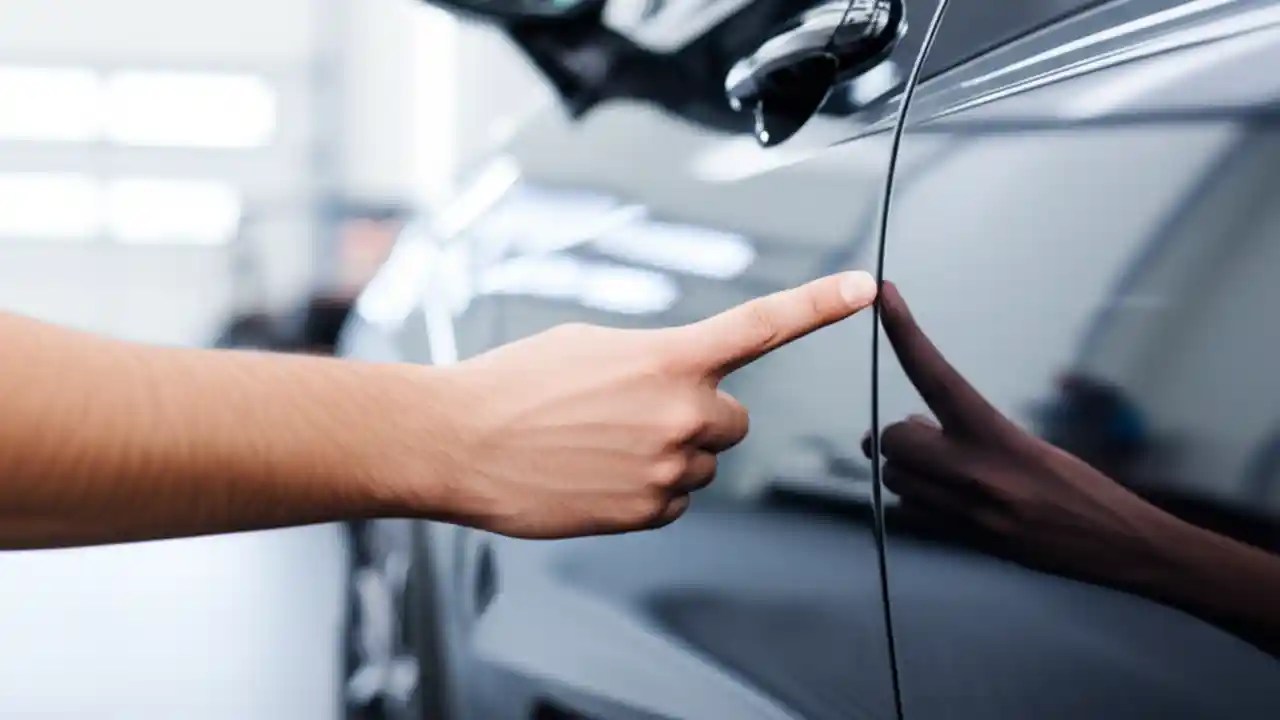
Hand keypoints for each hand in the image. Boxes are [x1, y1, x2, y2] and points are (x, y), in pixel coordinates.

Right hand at [434, 271, 877, 538]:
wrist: (461, 442)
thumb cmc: (516, 383)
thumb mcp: (591, 346)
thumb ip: (654, 360)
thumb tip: (678, 385)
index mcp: (670, 358)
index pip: (762, 326)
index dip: (820, 305)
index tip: (866, 288)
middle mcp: (682, 413)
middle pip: (734, 421)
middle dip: (699, 417)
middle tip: (637, 415)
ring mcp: (668, 467)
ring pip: (702, 463)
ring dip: (670, 455)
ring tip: (601, 446)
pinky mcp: (648, 511)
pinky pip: (675, 498)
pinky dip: (648, 490)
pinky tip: (597, 476)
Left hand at [867, 283, 1184, 582]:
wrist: (1117, 545)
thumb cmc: (1081, 490)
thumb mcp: (1026, 445)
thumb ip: (968, 433)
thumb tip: (911, 426)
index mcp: (996, 433)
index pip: (935, 373)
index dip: (905, 332)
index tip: (883, 293)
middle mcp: (974, 470)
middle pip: (892, 437)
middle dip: (897, 437)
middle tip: (922, 439)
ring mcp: (964, 509)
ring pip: (894, 478)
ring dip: (907, 472)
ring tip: (947, 476)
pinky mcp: (961, 540)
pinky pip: (908, 514)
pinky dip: (917, 504)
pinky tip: (952, 504)